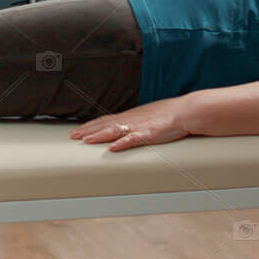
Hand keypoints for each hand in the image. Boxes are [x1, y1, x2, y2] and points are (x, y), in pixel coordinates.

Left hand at [69, 97, 192, 151]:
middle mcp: (131, 120)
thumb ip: (134, 122)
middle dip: (88, 130)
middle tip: (72, 136)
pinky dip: (122, 143)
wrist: (185, 111)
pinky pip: (134, 139)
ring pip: (115, 131)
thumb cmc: (168, 114)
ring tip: (86, 140)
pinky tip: (113, 147)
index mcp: (130, 116)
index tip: (77, 130)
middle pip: (105, 125)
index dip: (90, 125)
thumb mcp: (146, 117)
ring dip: (99, 136)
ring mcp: (139, 126)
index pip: (105, 120)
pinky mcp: (150, 134)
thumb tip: (124, 128)